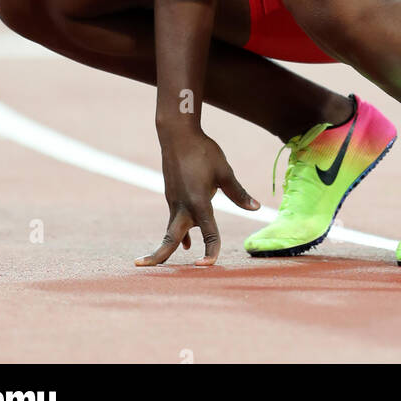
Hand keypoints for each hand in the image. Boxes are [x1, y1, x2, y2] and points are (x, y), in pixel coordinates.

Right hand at [136, 130, 259, 267]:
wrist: (178, 134)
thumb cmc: (203, 151)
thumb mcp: (224, 171)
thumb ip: (238, 193)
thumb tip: (256, 208)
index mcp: (199, 202)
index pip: (208, 233)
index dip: (211, 251)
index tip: (207, 265)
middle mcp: (183, 206)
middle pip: (169, 238)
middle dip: (159, 256)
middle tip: (144, 267)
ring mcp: (174, 201)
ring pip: (170, 230)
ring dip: (168, 246)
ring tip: (159, 262)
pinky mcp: (171, 195)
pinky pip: (174, 219)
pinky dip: (178, 232)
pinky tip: (186, 241)